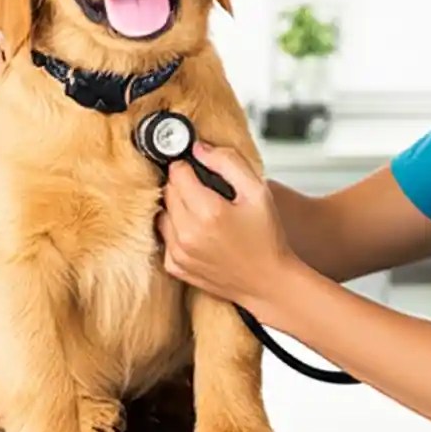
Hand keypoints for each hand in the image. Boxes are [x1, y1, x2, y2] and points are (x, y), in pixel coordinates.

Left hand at [157, 143, 299, 316]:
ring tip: (204, 212)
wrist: (267, 282)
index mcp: (209, 212)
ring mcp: (179, 252)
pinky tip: (199, 232)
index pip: (177, 172)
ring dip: (178, 208)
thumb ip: (228, 162)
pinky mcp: (175, 266)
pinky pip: (165, 235)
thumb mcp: (257, 192)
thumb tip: (200, 149)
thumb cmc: (267, 238)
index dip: (189, 166)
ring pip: (163, 213)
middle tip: (207, 192)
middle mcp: (188, 234)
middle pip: (168, 191)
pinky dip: (176, 230)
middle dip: (183, 185)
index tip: (199, 170)